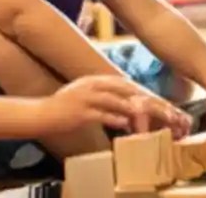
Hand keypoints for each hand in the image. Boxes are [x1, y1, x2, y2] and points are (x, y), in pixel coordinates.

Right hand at [36, 77, 191, 136]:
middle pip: (127, 90)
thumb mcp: (87, 94)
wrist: (40, 114)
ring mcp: (86, 97)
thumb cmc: (64, 108)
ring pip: (118, 102)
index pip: (127, 84)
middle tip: (165, 110)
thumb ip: (106, 96)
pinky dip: (115, 119)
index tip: (161, 102)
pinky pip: (102, 115)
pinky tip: (127, 125)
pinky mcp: (79, 112)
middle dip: (147, 100)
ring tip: (152, 118)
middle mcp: (93, 85)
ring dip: (136, 111)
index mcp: (97, 80)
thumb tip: (126, 104)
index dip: (145, 93)